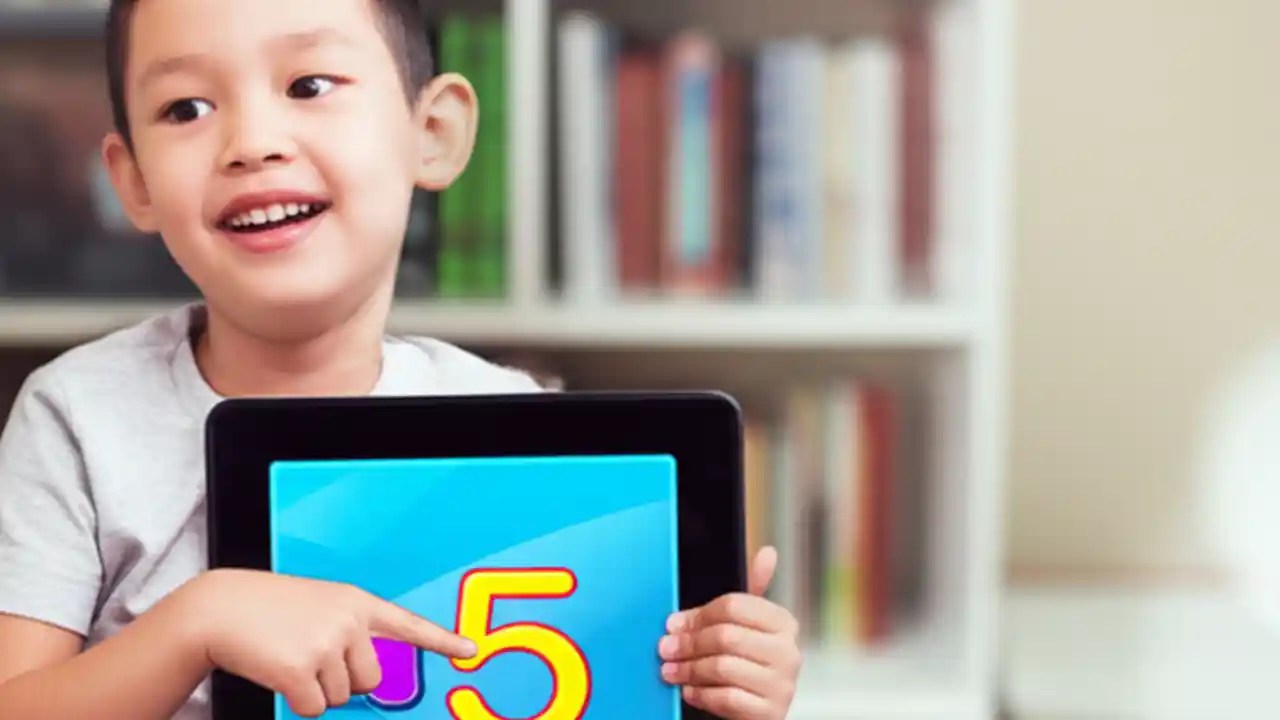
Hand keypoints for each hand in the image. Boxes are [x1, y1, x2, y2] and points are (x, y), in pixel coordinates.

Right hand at [178, 569, 475, 716]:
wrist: (221, 608)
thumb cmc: (270, 610)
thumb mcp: (320, 608)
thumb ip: (351, 633)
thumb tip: (371, 681)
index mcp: (357, 602)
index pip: (408, 624)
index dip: (442, 641)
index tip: (470, 651)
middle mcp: (349, 621)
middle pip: (370, 679)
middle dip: (343, 679)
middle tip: (311, 655)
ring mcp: (326, 644)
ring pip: (342, 696)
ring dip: (317, 688)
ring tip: (290, 656)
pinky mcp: (301, 669)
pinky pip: (316, 708)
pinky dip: (298, 701)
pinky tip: (279, 672)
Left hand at [658, 547, 801, 718]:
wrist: (758, 712)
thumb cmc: (747, 665)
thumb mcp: (746, 629)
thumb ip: (747, 596)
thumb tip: (768, 553)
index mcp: (782, 622)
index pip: (734, 605)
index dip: (698, 615)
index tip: (674, 623)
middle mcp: (788, 651)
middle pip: (725, 636)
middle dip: (688, 643)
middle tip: (665, 648)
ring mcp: (782, 684)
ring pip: (723, 667)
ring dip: (689, 669)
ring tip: (671, 671)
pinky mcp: (771, 712)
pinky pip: (727, 697)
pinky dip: (701, 694)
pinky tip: (690, 691)